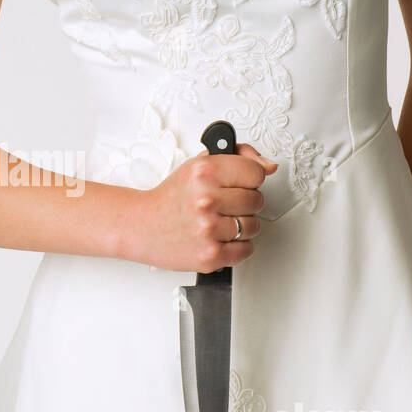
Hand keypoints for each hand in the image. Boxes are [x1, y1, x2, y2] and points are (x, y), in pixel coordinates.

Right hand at [121, 145, 278, 272]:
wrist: (143, 226)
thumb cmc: (172, 197)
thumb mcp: (200, 165)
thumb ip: (237, 156)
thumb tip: (268, 166)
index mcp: (204, 172)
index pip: (256, 172)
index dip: (249, 178)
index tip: (238, 183)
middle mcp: (206, 200)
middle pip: (257, 200)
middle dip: (244, 202)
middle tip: (224, 204)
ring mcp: (209, 230)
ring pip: (254, 226)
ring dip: (241, 225)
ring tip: (220, 221)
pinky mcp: (211, 255)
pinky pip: (246, 250)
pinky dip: (237, 246)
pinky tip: (220, 237)